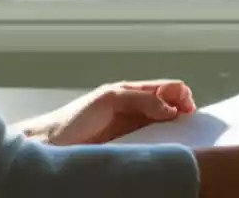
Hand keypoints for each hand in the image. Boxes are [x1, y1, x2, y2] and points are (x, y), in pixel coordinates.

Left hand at [17, 79, 196, 145]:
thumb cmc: (75, 119)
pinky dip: (164, 145)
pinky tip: (165, 151)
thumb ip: (141, 98)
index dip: (183, 96)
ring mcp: (134, 129)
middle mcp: (137, 109)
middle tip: (185, 127)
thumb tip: (172, 109)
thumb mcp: (110, 98)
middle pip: (173, 106)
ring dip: (176, 130)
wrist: (52, 145)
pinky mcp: (131, 147)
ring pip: (167, 126)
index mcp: (133, 92)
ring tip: (179, 140)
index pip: (171, 88)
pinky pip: (155, 144)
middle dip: (184, 113)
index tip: (186, 112)